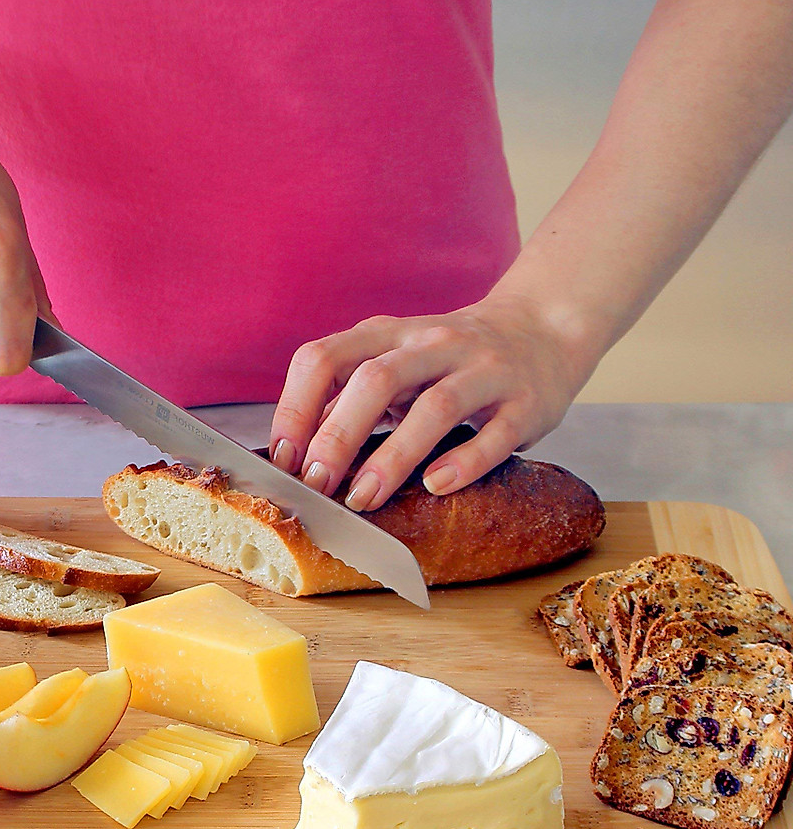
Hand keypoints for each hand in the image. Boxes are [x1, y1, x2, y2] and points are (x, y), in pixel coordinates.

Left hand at [268, 294, 593, 509]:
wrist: (543, 329)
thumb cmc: (448, 361)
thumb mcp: (393, 362)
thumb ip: (346, 396)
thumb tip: (292, 451)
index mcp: (388, 334)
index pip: (324, 358)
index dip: (296, 408)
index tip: (284, 459)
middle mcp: (433, 343)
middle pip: (375, 380)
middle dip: (338, 436)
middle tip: (317, 485)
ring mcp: (483, 370)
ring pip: (433, 407)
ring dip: (392, 457)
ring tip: (364, 499)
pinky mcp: (525, 402)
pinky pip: (494, 434)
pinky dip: (463, 462)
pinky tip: (435, 486)